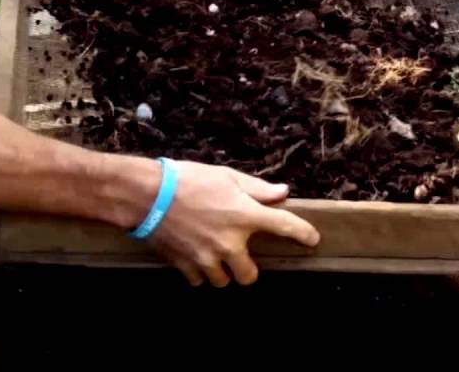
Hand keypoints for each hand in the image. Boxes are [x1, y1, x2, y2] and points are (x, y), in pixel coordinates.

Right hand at [150, 161, 319, 286]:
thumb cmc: (187, 180)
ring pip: (224, 281)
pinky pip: (200, 280)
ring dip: (223, 272)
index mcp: (244, 215)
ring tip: (215, 256)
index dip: (303, 234)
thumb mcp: (226, 176)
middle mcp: (229, 243)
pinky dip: (200, 273)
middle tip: (240, 254)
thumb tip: (282, 194)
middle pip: (249, 276)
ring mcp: (207, 258)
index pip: (285, 227)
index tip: (312, 240)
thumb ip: (257, 189)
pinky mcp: (185, 266)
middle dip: (246, 268)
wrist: (146, 194)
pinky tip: (196, 257)